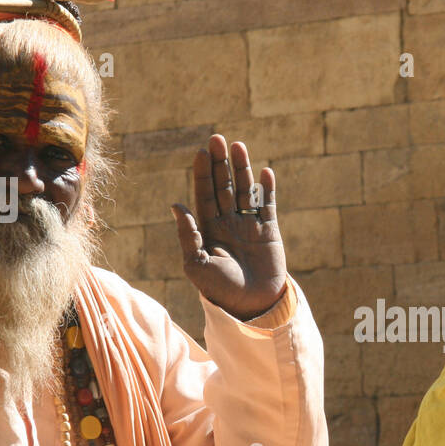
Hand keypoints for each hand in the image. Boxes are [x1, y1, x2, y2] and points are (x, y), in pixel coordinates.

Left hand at [173, 134, 286, 320]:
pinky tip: (265, 172)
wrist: (251, 306)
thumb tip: (175, 205)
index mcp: (208, 229)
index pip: (204, 195)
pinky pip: (268, 206)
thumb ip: (188, 235)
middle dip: (220, 164)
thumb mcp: (196, 264)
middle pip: (224, 187)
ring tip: (239, 147)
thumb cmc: (219, 289)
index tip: (202, 152)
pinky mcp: (269, 232)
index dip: (202, 174)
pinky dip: (268, 189)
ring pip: (245, 191)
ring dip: (242, 169)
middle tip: (217, 139)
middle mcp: (228, 223)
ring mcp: (249, 226)